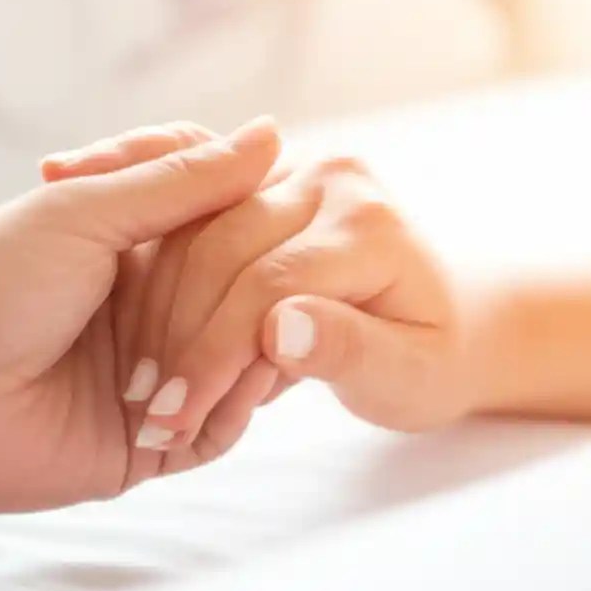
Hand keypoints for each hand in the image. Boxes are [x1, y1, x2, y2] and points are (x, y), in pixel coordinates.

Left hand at [0, 117, 279, 520]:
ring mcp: (167, 370)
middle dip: (236, 277)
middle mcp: (160, 301)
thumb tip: (273, 131)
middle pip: (249, 277)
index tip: (269, 194)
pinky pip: (231, 419)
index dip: (250, 201)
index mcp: (137, 239)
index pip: (230, 209)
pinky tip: (220, 383)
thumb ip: (181, 179)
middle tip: (197, 285)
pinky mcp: (166, 440)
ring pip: (252, 347)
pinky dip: (235, 398)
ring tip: (216, 336)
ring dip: (238, 338)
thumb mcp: (85, 212)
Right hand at [126, 154, 474, 444]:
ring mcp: (292, 172)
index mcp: (373, 224)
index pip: (271, 284)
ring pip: (194, 236)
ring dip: (162, 316)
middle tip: (151, 413)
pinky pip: (190, 229)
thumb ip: (352, 353)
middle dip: (181, 339)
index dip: (217, 354)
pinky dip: (166, 290)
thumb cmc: (428, 361)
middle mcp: (333, 179)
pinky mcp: (260, 183)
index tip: (176, 418)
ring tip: (148, 389)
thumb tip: (282, 330)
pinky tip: (157, 348)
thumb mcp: (408, 379)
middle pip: (222, 253)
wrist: (442, 320)